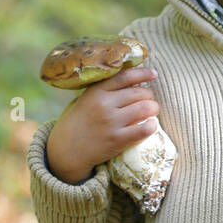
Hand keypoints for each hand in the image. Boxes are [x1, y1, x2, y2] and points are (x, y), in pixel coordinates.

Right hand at [46, 65, 161, 183]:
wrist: (69, 149)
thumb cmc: (82, 121)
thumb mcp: (88, 99)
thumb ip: (107, 89)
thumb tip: (135, 80)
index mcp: (97, 91)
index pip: (125, 76)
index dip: (143, 73)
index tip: (154, 74)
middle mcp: (104, 104)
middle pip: (139, 93)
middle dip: (149, 96)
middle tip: (149, 101)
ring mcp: (111, 122)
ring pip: (145, 108)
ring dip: (153, 108)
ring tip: (152, 111)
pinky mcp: (118, 140)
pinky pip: (144, 129)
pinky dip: (152, 125)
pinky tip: (151, 125)